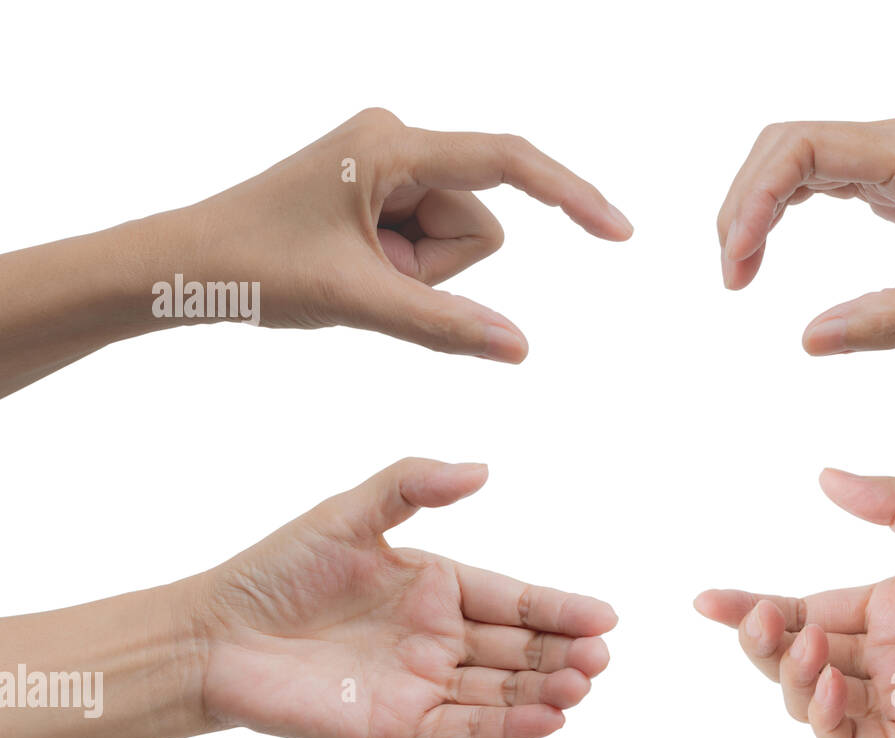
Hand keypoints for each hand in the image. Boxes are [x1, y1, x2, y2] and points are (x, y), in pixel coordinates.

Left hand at [185, 108, 632, 361]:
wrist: (184, 264)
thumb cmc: (253, 268)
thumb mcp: (359, 301)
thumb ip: (446, 325)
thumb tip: (521, 348)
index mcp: (391, 147)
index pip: (509, 164)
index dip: (572, 195)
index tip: (619, 230)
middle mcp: (396, 141)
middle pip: (480, 223)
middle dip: (439, 269)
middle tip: (370, 279)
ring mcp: (389, 164)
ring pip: (458, 240)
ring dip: (418, 273)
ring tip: (356, 274)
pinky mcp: (382, 188)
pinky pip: (429, 241)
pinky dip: (404, 270)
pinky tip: (354, 267)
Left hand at [194, 458, 615, 737]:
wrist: (214, 637)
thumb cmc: (277, 570)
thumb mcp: (348, 513)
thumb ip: (413, 485)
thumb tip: (483, 468)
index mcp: (436, 585)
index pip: (514, 599)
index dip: (560, 607)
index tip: (606, 615)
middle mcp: (439, 636)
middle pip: (519, 648)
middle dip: (563, 652)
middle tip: (602, 656)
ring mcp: (422, 684)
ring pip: (501, 690)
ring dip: (546, 689)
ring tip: (583, 684)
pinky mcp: (400, 727)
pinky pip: (465, 728)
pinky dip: (509, 727)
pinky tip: (549, 720)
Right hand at [695, 469, 894, 737]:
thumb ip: (893, 505)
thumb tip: (825, 474)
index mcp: (882, 608)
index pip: (799, 609)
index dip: (749, 608)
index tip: (705, 599)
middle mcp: (880, 655)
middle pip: (792, 657)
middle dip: (763, 642)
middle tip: (765, 618)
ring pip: (809, 702)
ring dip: (791, 677)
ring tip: (809, 647)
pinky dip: (825, 721)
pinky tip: (831, 686)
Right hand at [716, 117, 894, 353]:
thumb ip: (886, 321)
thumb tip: (807, 341)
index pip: (800, 149)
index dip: (754, 201)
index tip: (740, 266)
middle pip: (784, 144)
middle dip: (744, 203)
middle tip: (733, 276)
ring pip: (797, 160)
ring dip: (759, 207)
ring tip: (742, 269)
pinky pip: (822, 179)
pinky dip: (785, 211)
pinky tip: (773, 250)